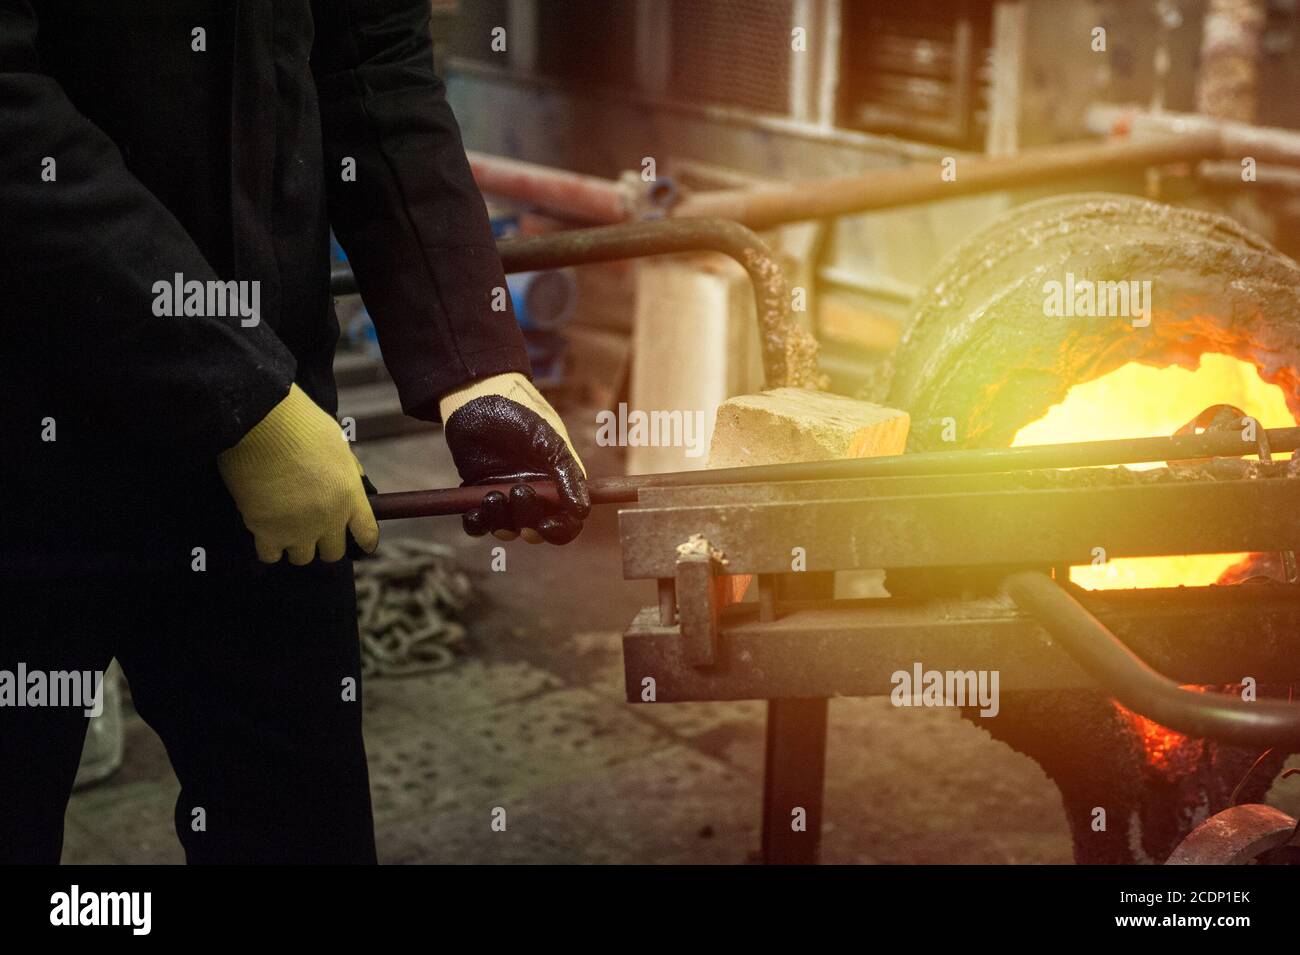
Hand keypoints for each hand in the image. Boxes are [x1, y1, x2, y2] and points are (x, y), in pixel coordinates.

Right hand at [218, 384, 379, 563]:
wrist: (261, 422)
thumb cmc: (301, 423)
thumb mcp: (338, 443)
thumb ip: (347, 468)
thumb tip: (355, 480)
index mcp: (350, 495)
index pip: (367, 533)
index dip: (364, 540)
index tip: (361, 543)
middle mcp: (329, 518)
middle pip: (333, 553)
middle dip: (324, 543)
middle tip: (311, 529)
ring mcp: (298, 529)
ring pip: (302, 557)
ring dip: (295, 545)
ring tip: (284, 528)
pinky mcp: (266, 532)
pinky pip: (270, 555)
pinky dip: (268, 547)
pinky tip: (264, 532)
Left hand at [440, 373, 588, 544]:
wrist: (477, 398)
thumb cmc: (519, 413)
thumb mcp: (550, 440)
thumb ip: (568, 474)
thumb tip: (583, 510)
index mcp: (557, 484)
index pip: (566, 522)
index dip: (560, 529)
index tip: (545, 524)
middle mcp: (534, 496)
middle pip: (536, 530)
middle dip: (526, 519)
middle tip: (517, 492)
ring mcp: (506, 498)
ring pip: (507, 530)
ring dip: (500, 520)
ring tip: (491, 495)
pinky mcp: (478, 496)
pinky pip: (479, 524)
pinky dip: (476, 523)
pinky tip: (472, 510)